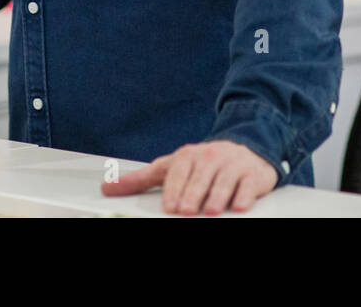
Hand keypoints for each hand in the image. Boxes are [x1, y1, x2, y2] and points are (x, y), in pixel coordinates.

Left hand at [101, 140, 279, 214]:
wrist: (244, 149)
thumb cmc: (202, 164)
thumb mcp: (170, 167)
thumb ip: (141, 180)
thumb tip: (107, 188)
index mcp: (188, 156)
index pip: (179, 173)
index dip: (175, 190)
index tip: (170, 206)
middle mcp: (211, 157)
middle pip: (201, 178)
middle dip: (194, 195)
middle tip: (186, 211)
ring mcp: (233, 164)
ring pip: (224, 181)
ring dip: (218, 196)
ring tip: (210, 211)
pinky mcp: (252, 174)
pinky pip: (248, 185)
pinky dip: (244, 195)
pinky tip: (238, 206)